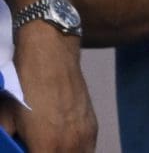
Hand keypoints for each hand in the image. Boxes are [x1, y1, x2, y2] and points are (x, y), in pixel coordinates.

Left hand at [6, 21, 96, 152]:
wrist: (50, 53)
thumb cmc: (25, 84)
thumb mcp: (5, 120)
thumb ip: (10, 143)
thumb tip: (11, 146)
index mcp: (48, 146)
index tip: (27, 151)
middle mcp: (73, 144)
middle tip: (35, 149)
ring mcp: (86, 134)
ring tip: (48, 149)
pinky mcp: (92, 125)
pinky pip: (86, 150)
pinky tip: (60, 148)